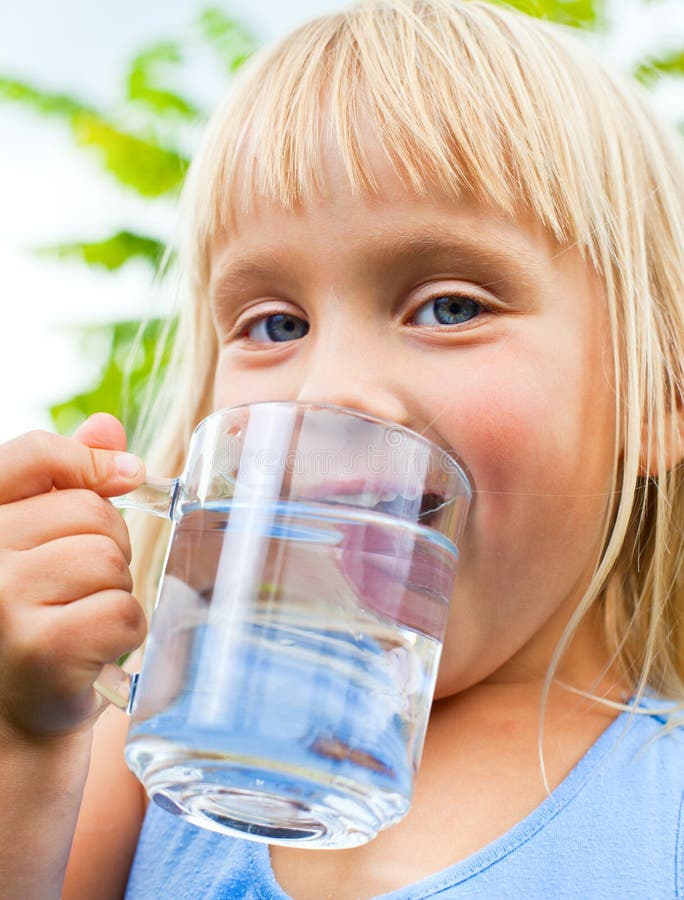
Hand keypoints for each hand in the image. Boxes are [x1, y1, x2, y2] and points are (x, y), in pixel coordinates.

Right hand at [0, 413, 147, 738]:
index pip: (33, 454)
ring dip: (116, 589)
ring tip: (83, 618)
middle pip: (91, 511)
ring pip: (109, 558)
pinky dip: (125, 631)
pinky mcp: (41, 647)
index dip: (87, 459)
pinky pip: (122, 609)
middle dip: (109, 545)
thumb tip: (108, 426)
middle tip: (81, 588)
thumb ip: (67, 484)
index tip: (127, 476)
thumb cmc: (38, 618)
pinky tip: (94, 651)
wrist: (17, 716)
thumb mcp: (44, 544)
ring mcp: (3, 601)